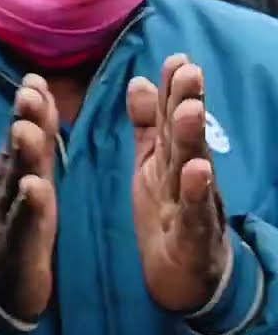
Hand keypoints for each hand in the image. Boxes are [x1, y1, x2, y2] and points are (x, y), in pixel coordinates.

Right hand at [0, 73, 59, 320]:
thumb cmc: (16, 230)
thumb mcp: (27, 185)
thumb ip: (34, 147)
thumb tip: (38, 98)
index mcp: (13, 175)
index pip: (26, 137)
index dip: (33, 111)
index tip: (36, 80)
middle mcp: (5, 190)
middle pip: (17, 152)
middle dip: (24, 121)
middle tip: (29, 92)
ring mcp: (6, 218)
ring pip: (15, 183)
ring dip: (22, 156)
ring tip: (28, 131)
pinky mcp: (15, 249)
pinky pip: (22, 225)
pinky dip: (28, 206)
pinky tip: (35, 189)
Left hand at [129, 54, 229, 312]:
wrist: (186, 276)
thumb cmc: (170, 212)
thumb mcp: (152, 164)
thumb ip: (146, 125)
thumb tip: (138, 80)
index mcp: (171, 158)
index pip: (170, 119)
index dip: (172, 90)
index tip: (176, 58)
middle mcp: (188, 176)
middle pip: (185, 136)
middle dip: (187, 102)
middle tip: (189, 71)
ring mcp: (194, 205)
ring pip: (193, 169)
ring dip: (192, 138)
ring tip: (190, 110)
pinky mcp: (193, 237)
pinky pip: (194, 214)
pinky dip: (196, 193)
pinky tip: (197, 171)